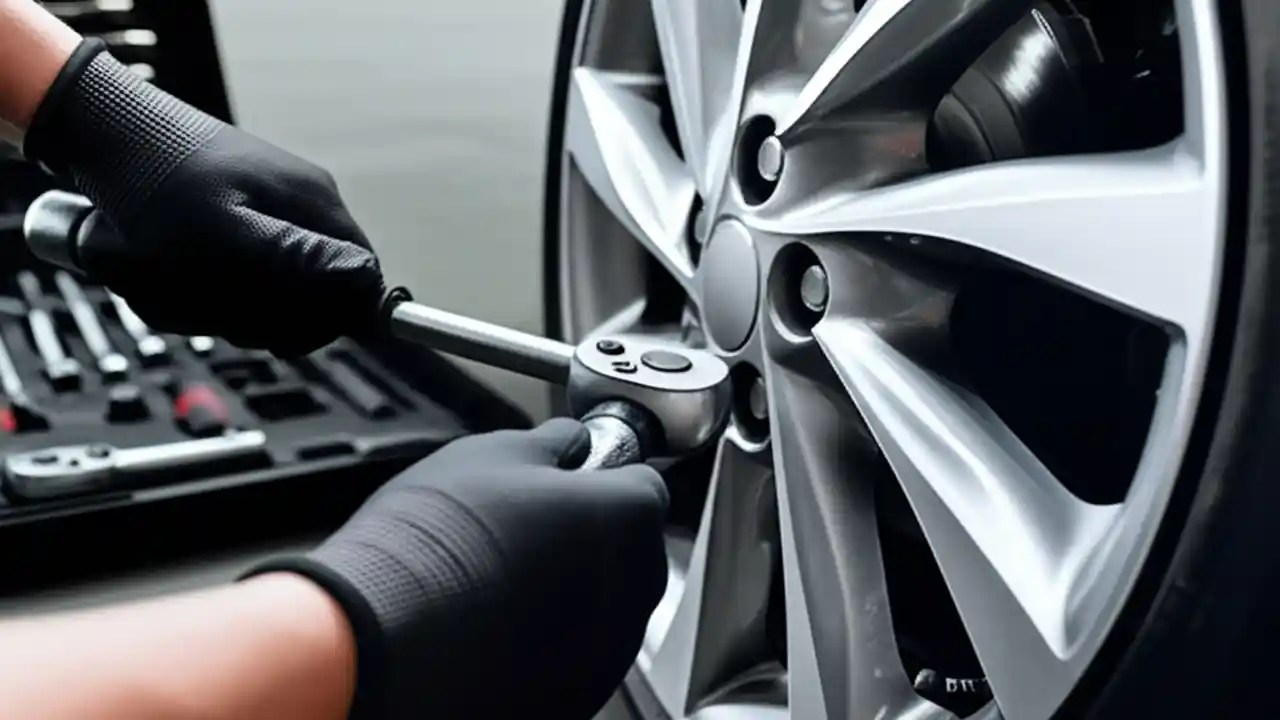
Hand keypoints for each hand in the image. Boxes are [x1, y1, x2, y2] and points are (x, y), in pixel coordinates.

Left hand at [23, 39, 383, 355]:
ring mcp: (269, 210)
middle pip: (314, 292)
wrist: (98, 127)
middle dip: (259, 311)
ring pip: (268, 289)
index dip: (326, 315)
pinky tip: (164, 269)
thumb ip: (294, 260)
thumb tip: (363, 284)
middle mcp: (300, 205)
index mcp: (313, 203)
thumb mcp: (221, 232)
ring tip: (172, 280)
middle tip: (207, 299)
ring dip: (217, 301)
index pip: (360, 279)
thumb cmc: (154, 181)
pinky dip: (195, 286)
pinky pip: (232, 275)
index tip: (277, 329)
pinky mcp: (236, 216)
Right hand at [249, 419, 669, 719]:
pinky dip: (549, 641)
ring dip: (570, 591)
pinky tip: (494, 624)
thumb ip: (552, 444)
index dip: (603, 478)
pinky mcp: (576, 695)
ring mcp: (608, 653)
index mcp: (627, 520)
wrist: (379, 634)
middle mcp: (634, 591)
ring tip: (500, 580)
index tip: (572, 478)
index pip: (643, 485)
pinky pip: (575, 655)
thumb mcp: (493, 454)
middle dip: (589, 536)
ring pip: (604, 607)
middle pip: (628, 551)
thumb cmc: (433, 543)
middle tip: (525, 527)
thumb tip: (568, 444)